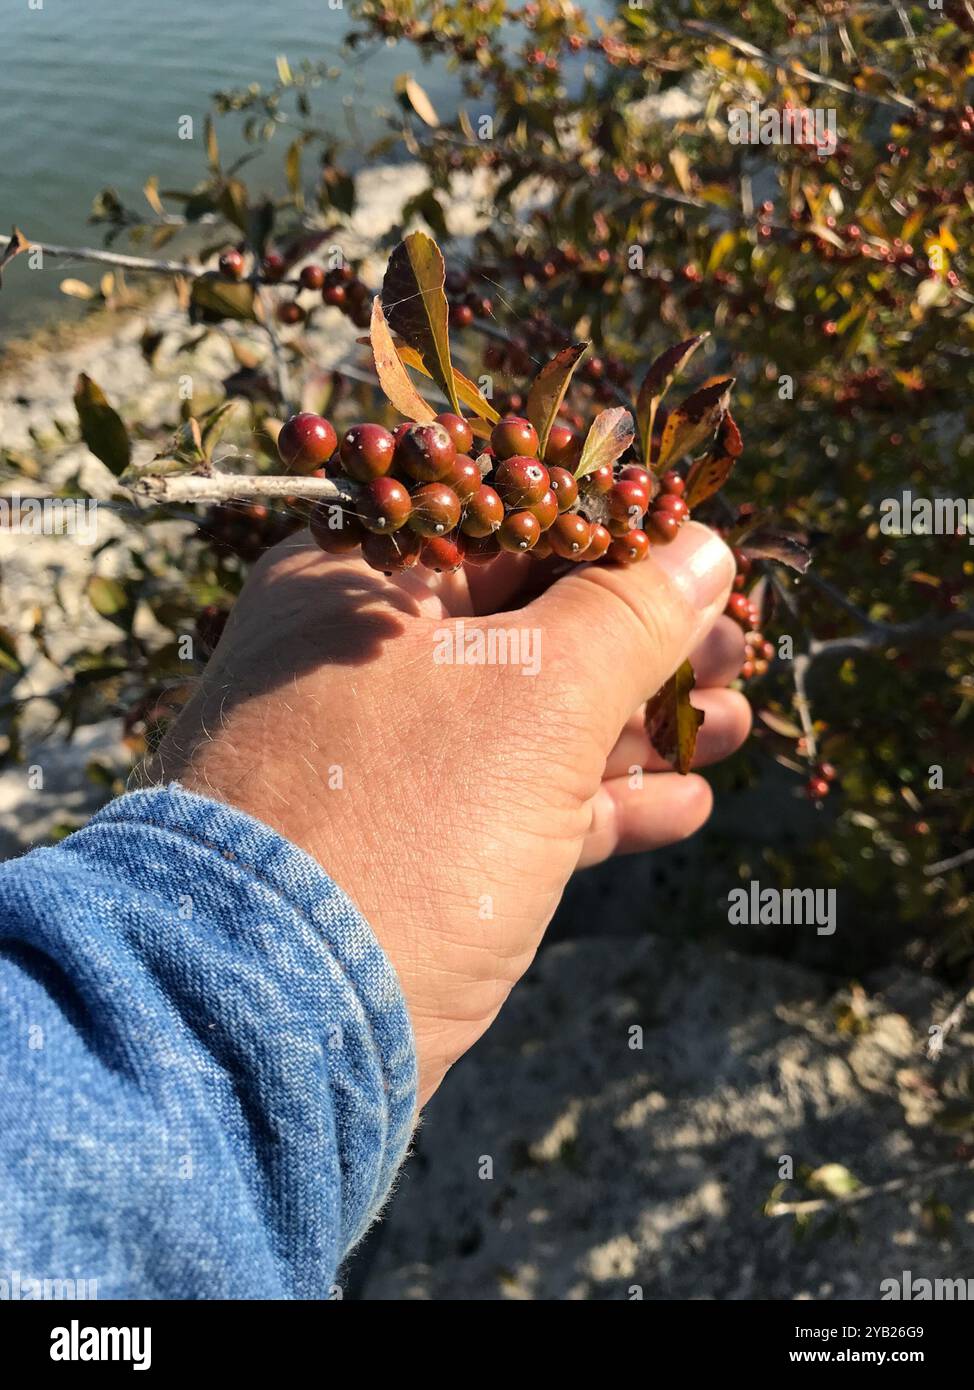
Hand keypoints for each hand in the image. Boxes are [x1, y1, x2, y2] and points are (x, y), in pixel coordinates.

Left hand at [154, 521, 745, 1105]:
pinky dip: (598, 805)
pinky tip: (686, 807)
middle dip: (644, 646)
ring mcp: (382, 763)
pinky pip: (518, 806)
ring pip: (533, 723)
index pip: (506, 530)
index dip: (618, 545)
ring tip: (736, 724)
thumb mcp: (534, 698)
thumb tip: (704, 552)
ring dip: (638, 728)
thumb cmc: (402, 822)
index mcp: (356, 588)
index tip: (705, 564)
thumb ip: (627, 617)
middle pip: (531, 628)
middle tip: (740, 652)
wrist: (279, 1028)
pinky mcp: (409, 850)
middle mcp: (358, 664)